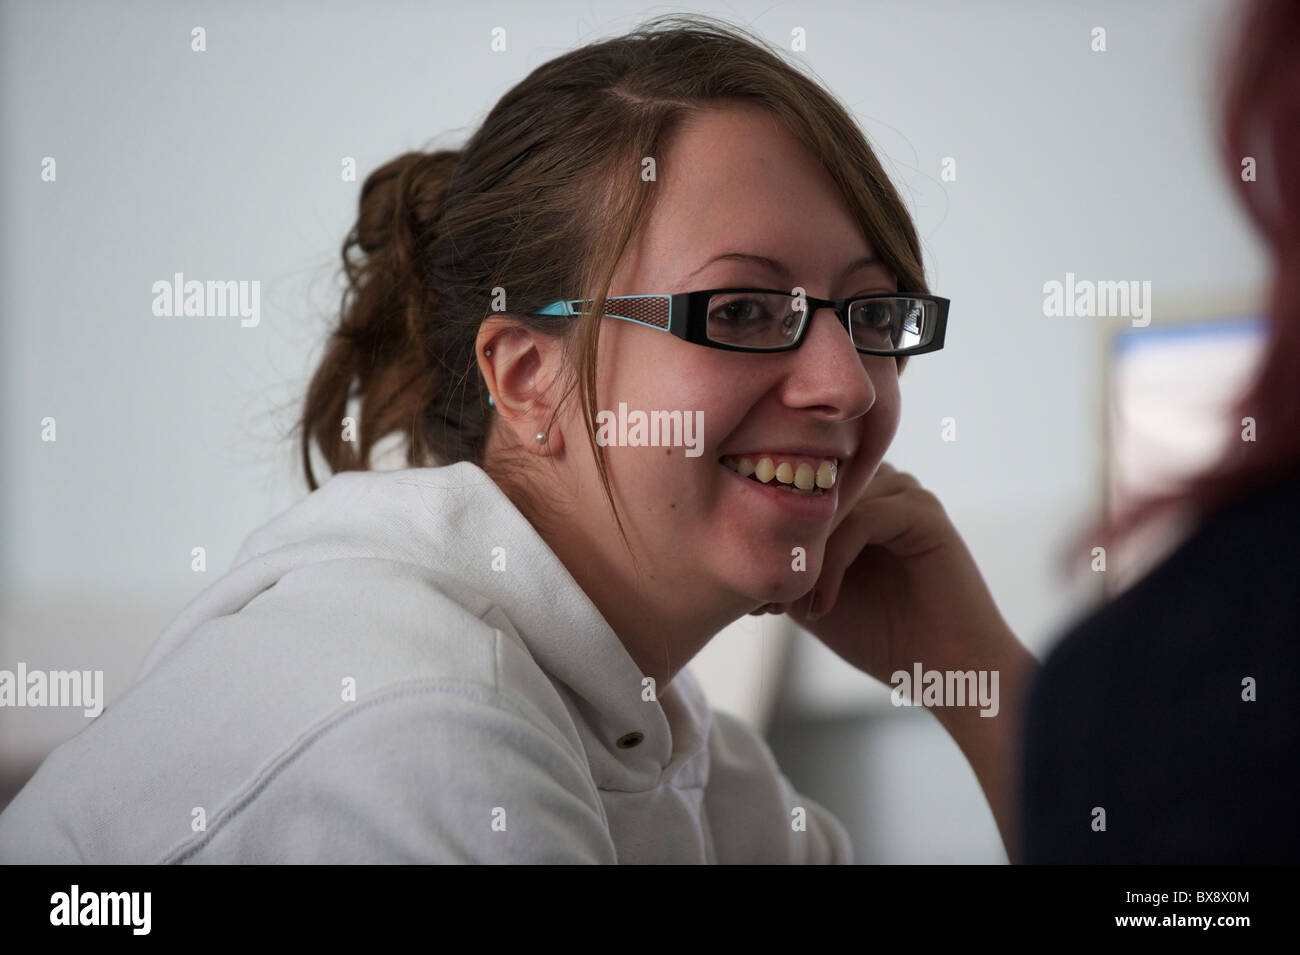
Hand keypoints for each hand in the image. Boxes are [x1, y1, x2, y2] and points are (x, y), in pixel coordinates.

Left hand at [754, 461, 1018, 687]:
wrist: (941, 670)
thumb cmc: (879, 635)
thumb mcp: (810, 593)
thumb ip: (782, 560)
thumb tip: (730, 544)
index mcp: (857, 497)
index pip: (796, 486)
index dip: (764, 533)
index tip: (744, 591)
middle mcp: (881, 484)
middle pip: (809, 489)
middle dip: (777, 543)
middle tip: (760, 600)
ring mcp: (904, 493)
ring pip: (831, 503)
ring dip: (801, 554)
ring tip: (785, 605)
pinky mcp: (923, 512)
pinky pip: (862, 520)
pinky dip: (833, 563)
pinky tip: (821, 608)